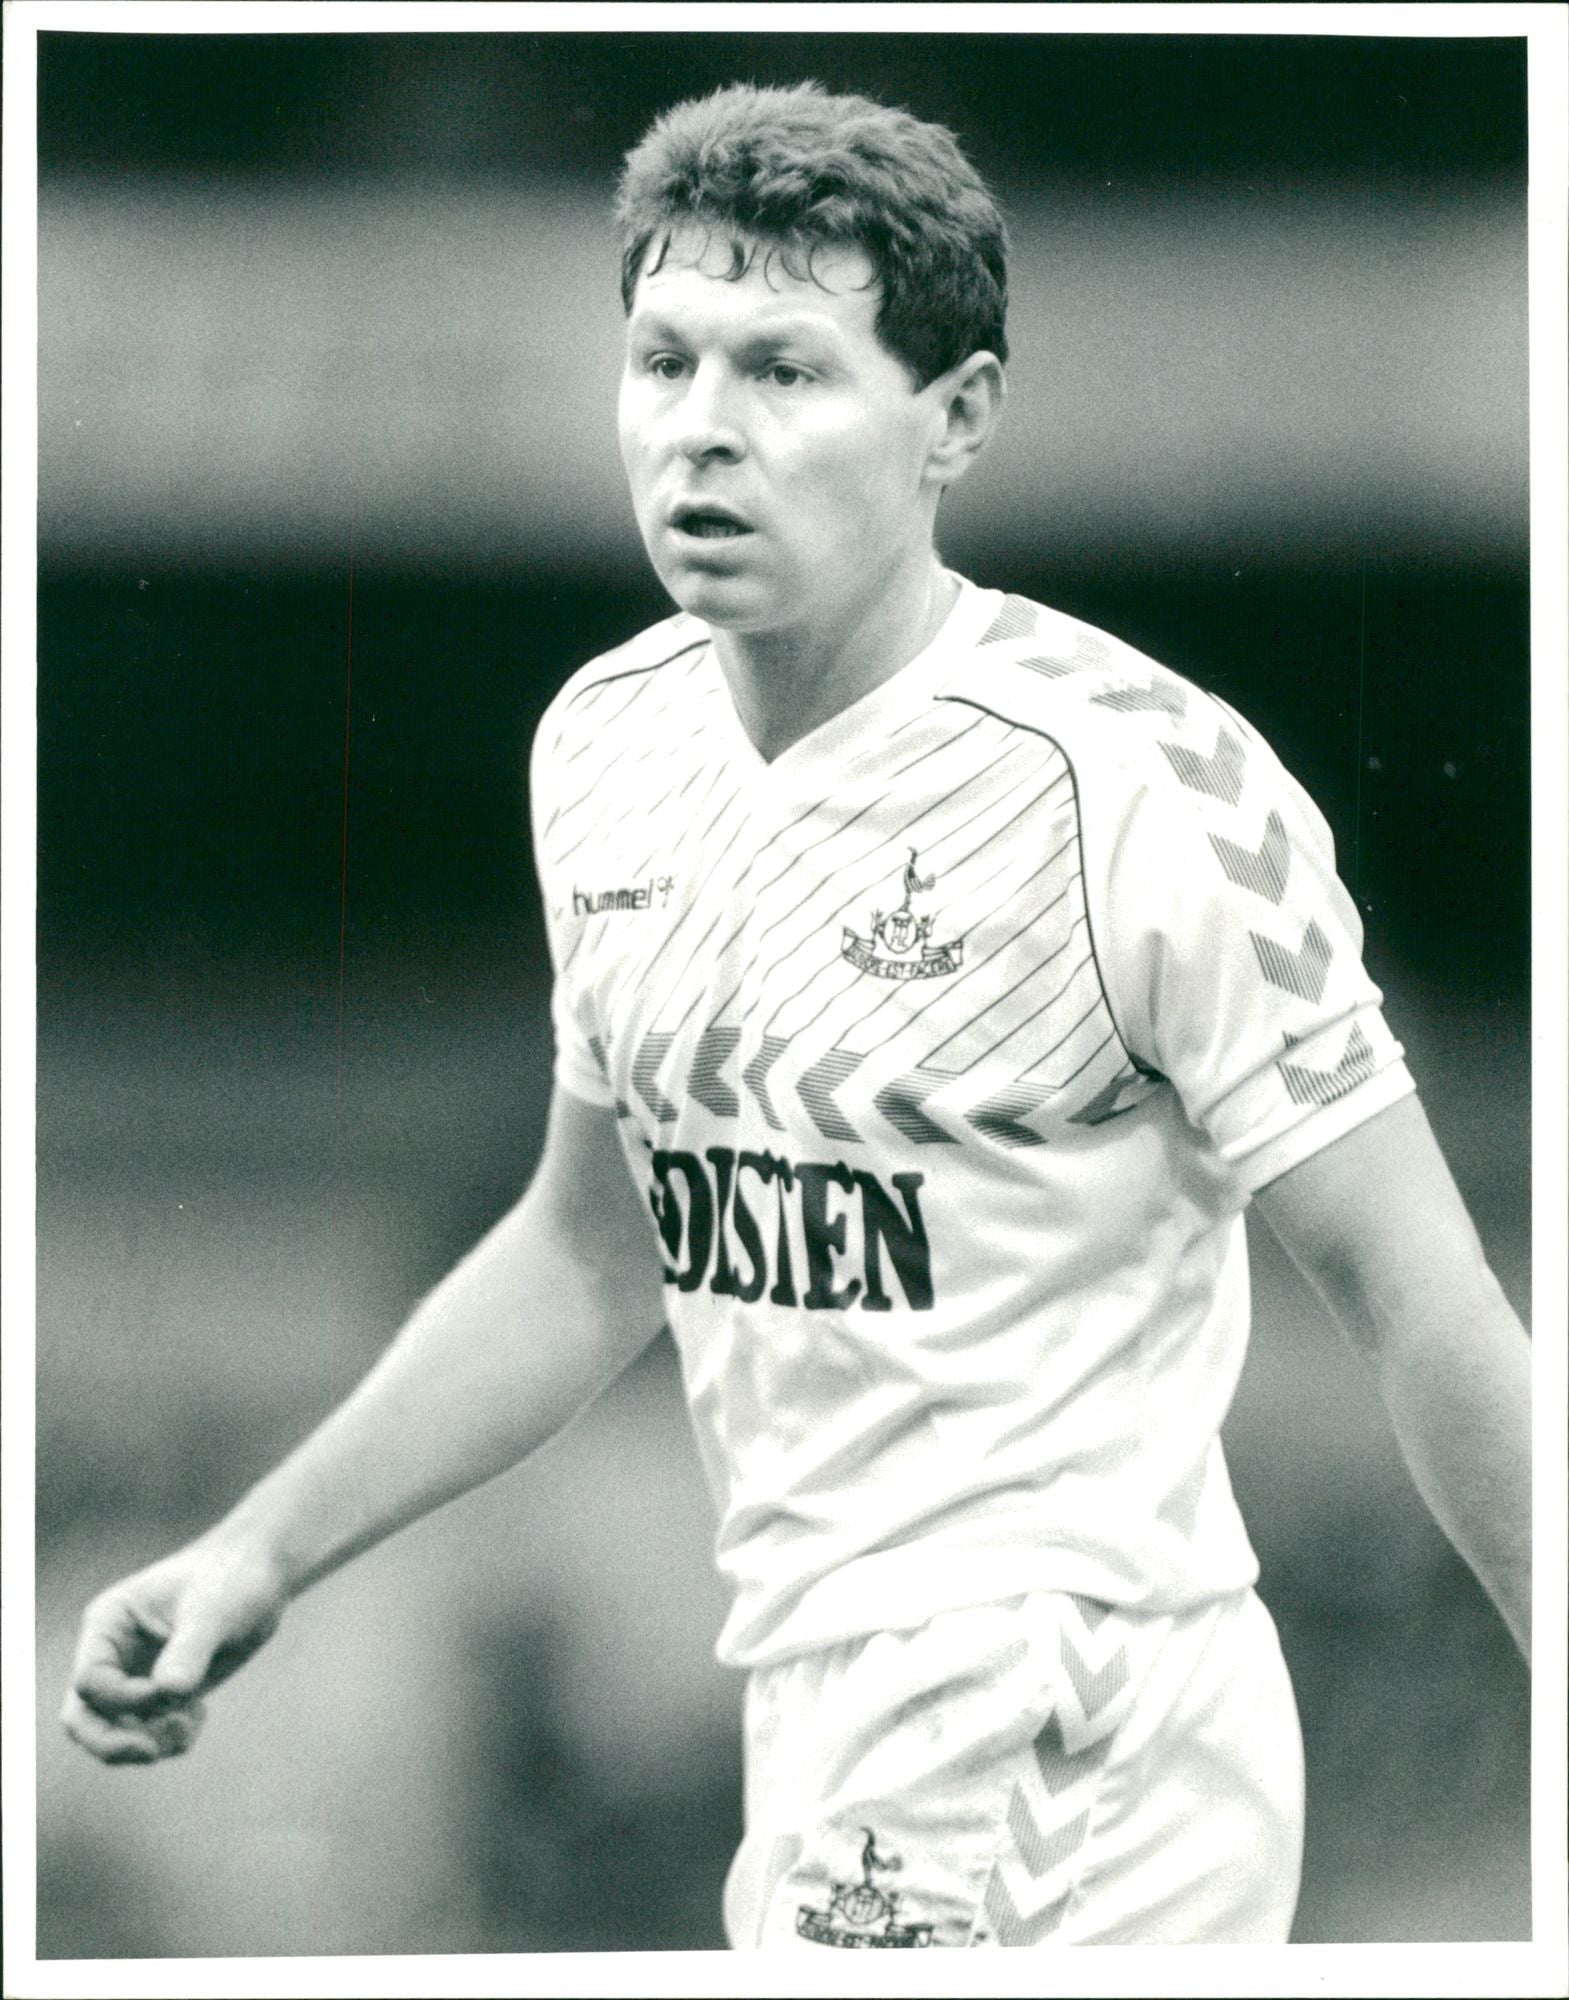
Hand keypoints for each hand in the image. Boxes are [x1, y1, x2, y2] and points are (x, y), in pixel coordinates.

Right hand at [61, 1538, 286, 1764]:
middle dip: (110, 1743)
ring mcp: (134, 1676)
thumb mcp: (214, 1609)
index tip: (165, 1692)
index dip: (122, 1699)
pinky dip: (168, 1739)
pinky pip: (147, 1734)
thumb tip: (168, 1692)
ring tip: (188, 1724)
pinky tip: (199, 1715)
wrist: (263, 1575)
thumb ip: (189, 1650)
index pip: (90, 1681)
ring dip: (145, 1744)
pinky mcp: (160, 1694)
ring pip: (112, 1733)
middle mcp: (112, 1653)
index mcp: (109, 1623)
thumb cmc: (233, 1578)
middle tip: (151, 1751)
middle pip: (82, 1717)